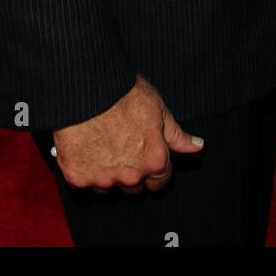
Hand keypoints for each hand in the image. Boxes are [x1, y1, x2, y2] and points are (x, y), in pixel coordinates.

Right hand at [52, 74, 203, 192]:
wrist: (88, 90)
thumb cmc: (124, 95)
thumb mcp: (159, 110)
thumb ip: (177, 135)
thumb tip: (197, 146)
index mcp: (154, 160)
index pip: (160, 180)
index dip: (156, 167)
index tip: (147, 156)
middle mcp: (130, 176)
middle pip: (135, 186)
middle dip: (132, 170)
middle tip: (123, 144)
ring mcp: (103, 179)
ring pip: (109, 185)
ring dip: (109, 171)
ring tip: (104, 142)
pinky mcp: (78, 177)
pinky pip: (85, 180)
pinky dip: (86, 168)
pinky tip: (87, 146)